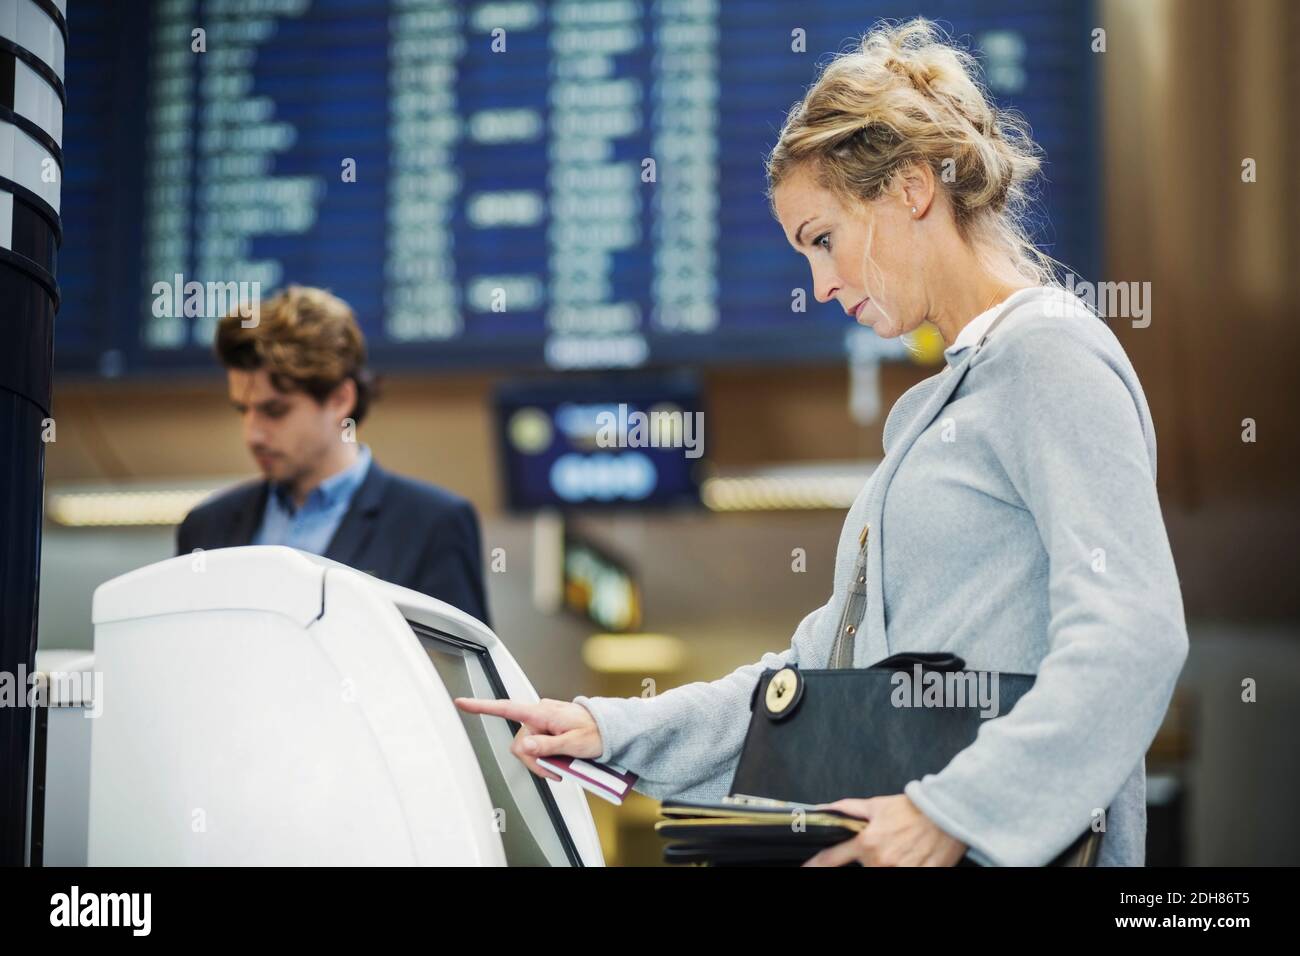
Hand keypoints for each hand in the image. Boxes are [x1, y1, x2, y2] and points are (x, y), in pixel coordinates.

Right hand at [453, 697, 602, 782]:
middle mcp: (540, 714)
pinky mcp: (548, 729)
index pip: (506, 708)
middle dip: (534, 761)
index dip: (482, 707)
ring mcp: (543, 721)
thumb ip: (547, 746)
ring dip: (542, 761)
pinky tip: (560, 760)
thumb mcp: (573, 743)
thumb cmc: (597, 732)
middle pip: (520, 744)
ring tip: (563, 764)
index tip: (462, 702)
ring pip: (528, 749)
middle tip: (556, 770)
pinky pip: (537, 746)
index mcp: (542, 713)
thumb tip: (524, 746)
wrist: (611, 729)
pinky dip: (546, 757)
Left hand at [802, 794, 966, 866]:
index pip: (832, 858)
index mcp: (867, 842)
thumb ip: (847, 809)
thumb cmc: (911, 810)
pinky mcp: (919, 876)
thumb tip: (823, 810)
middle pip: (862, 869)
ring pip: (880, 873)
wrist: (946, 815)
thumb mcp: (876, 805)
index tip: (804, 868)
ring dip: (884, 864)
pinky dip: (902, 866)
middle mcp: (881, 861)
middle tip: (883, 845)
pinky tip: (909, 857)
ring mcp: (900, 871)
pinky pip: (904, 876)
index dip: (815, 865)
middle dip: (866, 860)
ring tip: (898, 850)